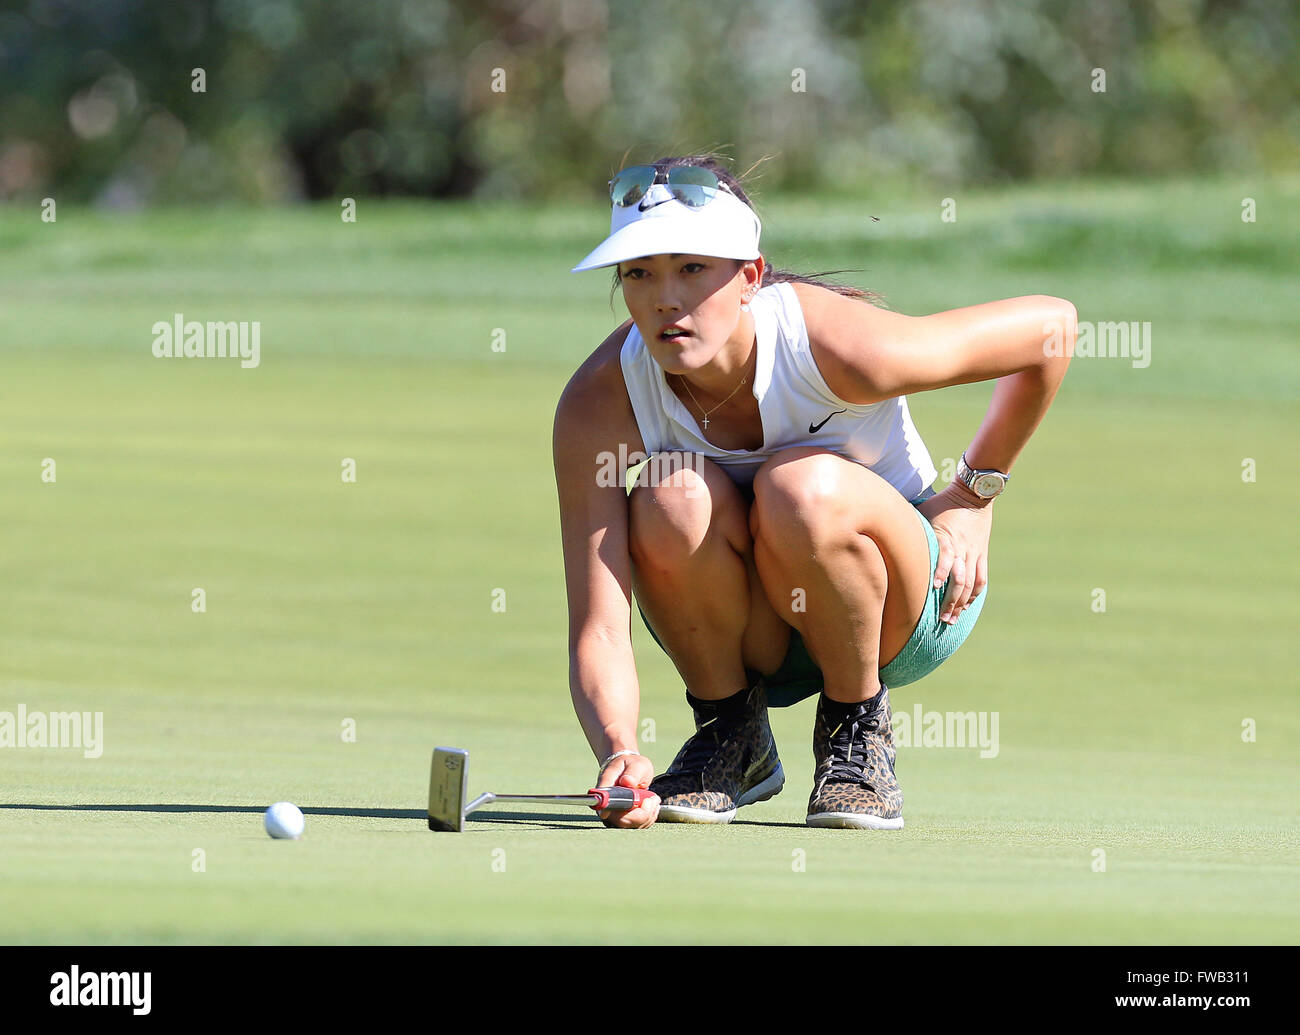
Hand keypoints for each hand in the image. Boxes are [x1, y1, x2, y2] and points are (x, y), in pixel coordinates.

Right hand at [594, 753, 659, 828]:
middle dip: (642, 814)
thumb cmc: (630, 765)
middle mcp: (608, 804)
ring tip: (653, 798)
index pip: (605, 803)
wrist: (628, 769)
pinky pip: (638, 825)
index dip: (615, 811)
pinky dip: (649, 817)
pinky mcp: (624, 819)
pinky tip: (651, 805)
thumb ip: (632, 773)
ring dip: (648, 814)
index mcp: (606, 787)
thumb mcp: (636, 764)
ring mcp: (615, 813)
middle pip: (621, 820)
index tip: (634, 806)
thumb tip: (627, 782)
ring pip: (631, 825)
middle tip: (652, 799)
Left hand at [916, 483, 992, 624]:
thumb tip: (881, 524)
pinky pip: (981, 578)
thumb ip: (907, 521)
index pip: (947, 557)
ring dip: (962, 603)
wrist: (974, 495)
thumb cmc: (943, 502)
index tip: (934, 587)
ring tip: (952, 619)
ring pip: (971, 583)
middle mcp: (962, 548)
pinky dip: (974, 594)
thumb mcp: (924, 509)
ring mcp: (974, 553)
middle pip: (960, 579)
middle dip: (952, 601)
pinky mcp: (981, 554)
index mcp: (947, 537)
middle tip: (942, 619)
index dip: (942, 572)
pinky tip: (967, 606)